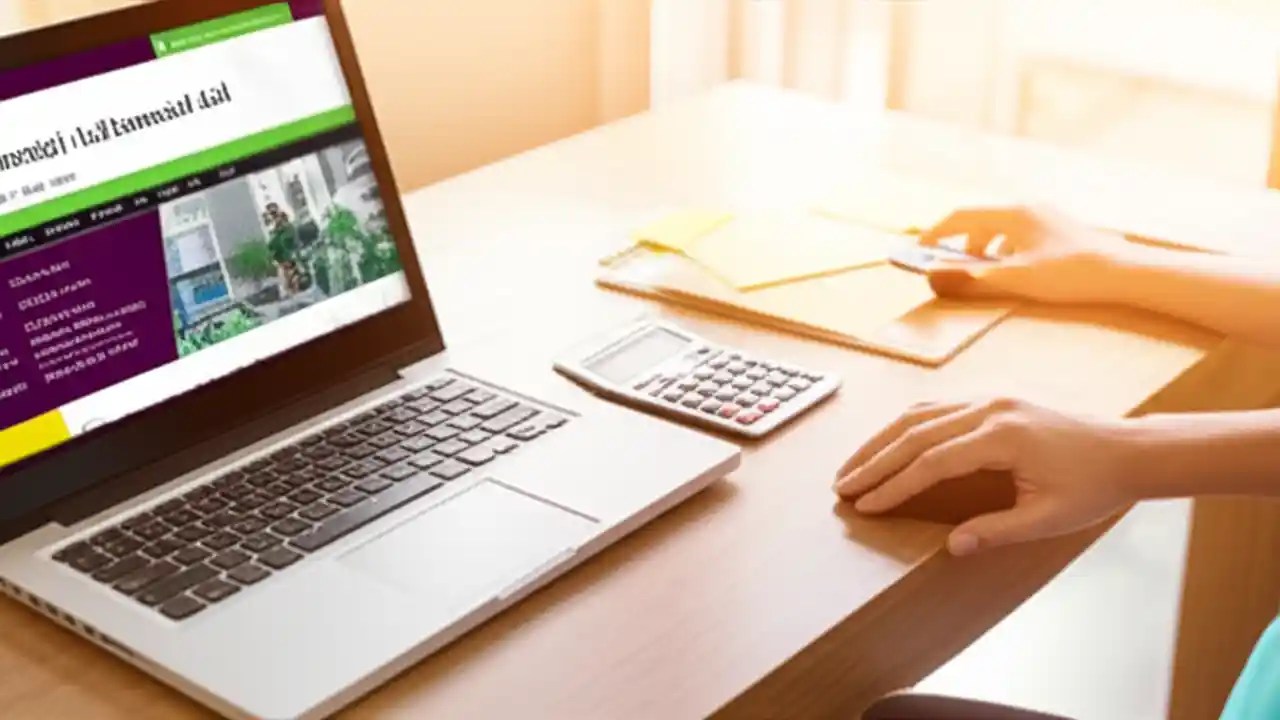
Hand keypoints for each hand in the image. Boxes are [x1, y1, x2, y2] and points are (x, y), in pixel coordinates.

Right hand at [833, 398, 1139, 556]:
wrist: (1128, 450)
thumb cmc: (1095, 486)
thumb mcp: (1049, 519)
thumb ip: (997, 531)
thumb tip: (952, 547)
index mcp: (1002, 437)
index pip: (931, 462)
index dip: (893, 486)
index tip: (865, 506)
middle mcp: (990, 410)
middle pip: (914, 433)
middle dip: (873, 461)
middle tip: (841, 487)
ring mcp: (989, 400)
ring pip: (919, 415)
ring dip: (882, 441)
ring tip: (853, 467)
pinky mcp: (992, 402)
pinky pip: (936, 410)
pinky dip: (905, 428)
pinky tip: (888, 444)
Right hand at [920, 206, 1131, 303]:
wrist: (1125, 274)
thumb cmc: (1070, 274)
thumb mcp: (1014, 280)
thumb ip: (970, 280)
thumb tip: (933, 278)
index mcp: (1014, 213)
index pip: (962, 216)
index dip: (936, 233)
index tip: (919, 249)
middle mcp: (1028, 208)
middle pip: (981, 221)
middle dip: (963, 246)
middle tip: (954, 270)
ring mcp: (1046, 217)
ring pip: (1002, 230)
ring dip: (985, 251)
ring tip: (987, 276)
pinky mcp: (1059, 230)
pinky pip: (1020, 236)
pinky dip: (1006, 253)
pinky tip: (1018, 274)